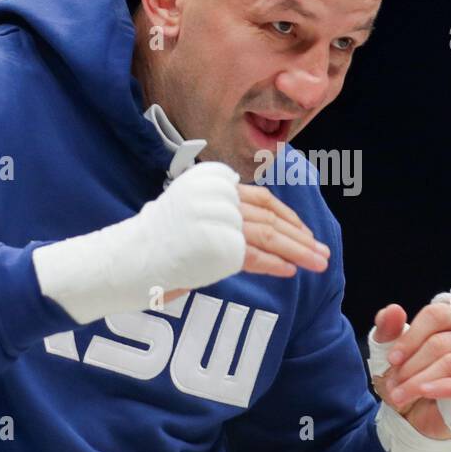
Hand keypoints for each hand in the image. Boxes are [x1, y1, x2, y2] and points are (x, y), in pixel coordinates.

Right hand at [157, 174, 328, 304]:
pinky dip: (277, 263)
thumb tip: (271, 232)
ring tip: (318, 263)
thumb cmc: (159, 240)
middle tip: (321, 251)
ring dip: (299, 251)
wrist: (129, 257)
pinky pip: (256, 256)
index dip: (289, 218)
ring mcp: (219, 218)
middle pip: (271, 217)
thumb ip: (230, 214)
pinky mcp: (219, 245)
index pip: (263, 199)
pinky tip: (292, 271)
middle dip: (300, 236)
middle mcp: (219, 195)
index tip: (305, 233)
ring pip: (270, 236)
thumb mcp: (199, 214)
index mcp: (216, 180)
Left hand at [367, 291, 450, 440]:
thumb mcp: (387, 348)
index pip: (438, 314)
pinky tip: (424, 393)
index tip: (392, 359)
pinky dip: (443, 388)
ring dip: (419, 380)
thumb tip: (393, 310)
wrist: (412, 412)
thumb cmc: (406, 371)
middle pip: (441, 342)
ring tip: (400, 394)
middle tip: (392, 382)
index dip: (411, 337)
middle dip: (411, 365)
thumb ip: (388, 327)